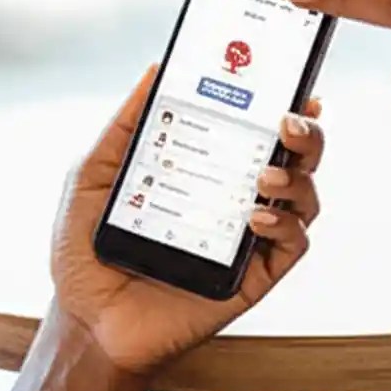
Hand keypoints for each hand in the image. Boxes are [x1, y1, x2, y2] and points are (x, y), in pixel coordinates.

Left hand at [49, 67, 324, 374]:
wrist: (84, 318)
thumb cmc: (87, 249)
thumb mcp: (95, 173)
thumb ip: (126, 124)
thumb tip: (155, 71)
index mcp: (207, 170)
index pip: (258, 131)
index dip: (284, 105)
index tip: (292, 83)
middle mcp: (235, 200)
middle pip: (295, 160)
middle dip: (307, 134)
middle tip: (291, 121)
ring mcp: (247, 240)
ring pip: (305, 200)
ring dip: (297, 179)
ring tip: (267, 176)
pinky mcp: (253, 278)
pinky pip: (291, 246)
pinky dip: (285, 226)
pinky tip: (256, 217)